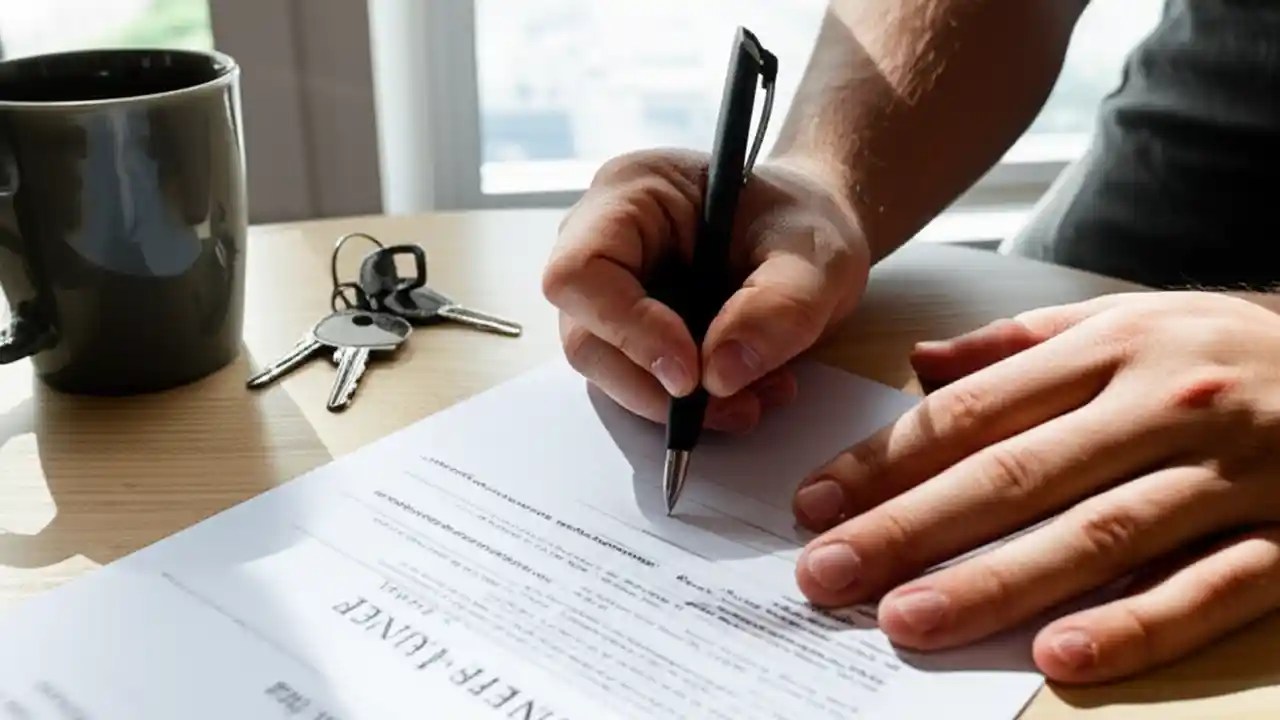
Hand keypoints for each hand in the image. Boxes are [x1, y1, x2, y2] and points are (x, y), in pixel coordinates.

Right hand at [542, 149, 867, 433]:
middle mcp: (602, 240)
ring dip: (675, 403)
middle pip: (585, 333)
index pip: (582, 271)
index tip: (690, 373)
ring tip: (751, 400)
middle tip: (731, 404)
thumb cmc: (805, 223)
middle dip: (654, 385)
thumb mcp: (815, 258)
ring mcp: (611, 289)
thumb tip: (719, 375)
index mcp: (631, 192)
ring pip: (609, 369)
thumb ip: (777, 309)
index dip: (626, 329)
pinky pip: (638, 381)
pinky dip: (688, 403)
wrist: (816, 234)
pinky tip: (742, 393)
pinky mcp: (630, 330)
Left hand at [790, 291, 1279, 683]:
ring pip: (1096, 535)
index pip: (973, 413)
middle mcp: (1162, 405)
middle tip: (826, 572)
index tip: (816, 504)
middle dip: (909, 528)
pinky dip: (1134, 624)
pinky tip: (1060, 657)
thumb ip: (1019, 344)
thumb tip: (918, 363)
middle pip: (1015, 475)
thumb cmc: (1225, 349)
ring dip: (994, 582)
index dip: (887, 460)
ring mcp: (1228, 476)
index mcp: (1112, 349)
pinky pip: (1206, 590)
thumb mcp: (1128, 320)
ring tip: (906, 619)